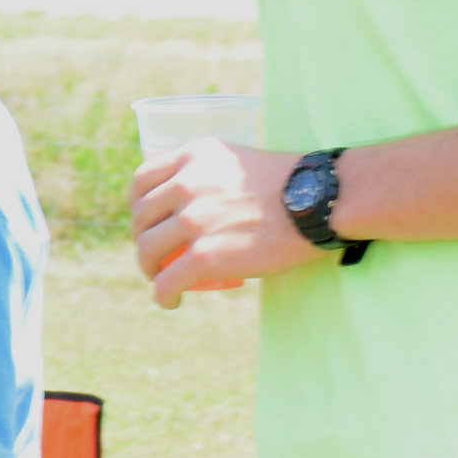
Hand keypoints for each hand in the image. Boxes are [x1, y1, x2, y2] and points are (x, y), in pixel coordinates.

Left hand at [127, 140, 321, 308]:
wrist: (319, 203)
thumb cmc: (289, 184)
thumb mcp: (236, 161)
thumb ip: (209, 173)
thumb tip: (193, 196)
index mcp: (192, 157)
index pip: (141, 181)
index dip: (137, 206)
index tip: (147, 221)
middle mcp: (186, 184)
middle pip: (140, 217)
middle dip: (142, 239)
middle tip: (157, 254)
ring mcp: (194, 220)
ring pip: (147, 250)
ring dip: (149, 269)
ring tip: (162, 278)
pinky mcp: (206, 256)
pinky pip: (167, 280)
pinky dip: (162, 295)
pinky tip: (170, 301)